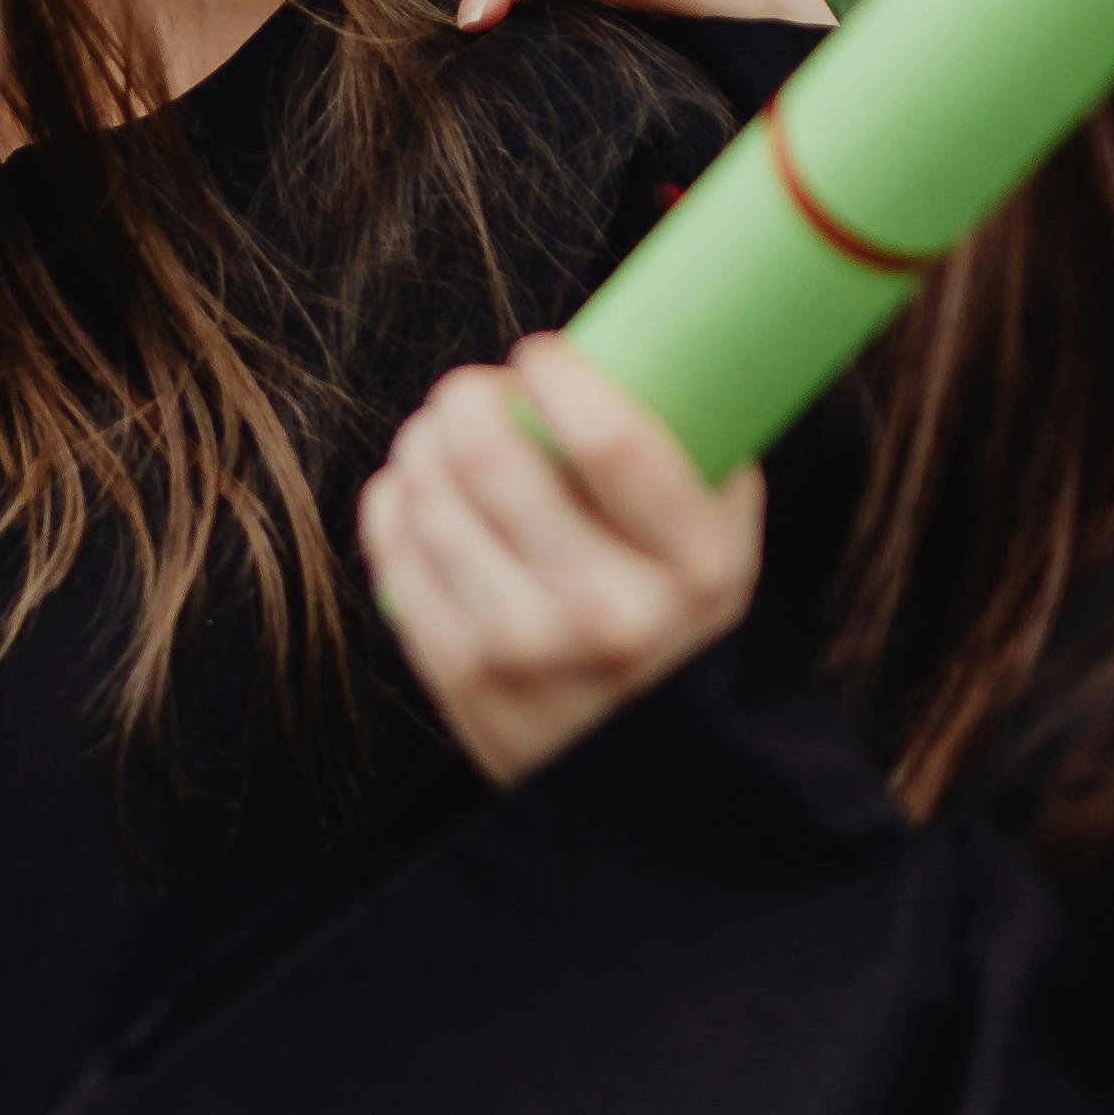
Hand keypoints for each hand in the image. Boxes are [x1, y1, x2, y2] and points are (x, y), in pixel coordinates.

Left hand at [360, 335, 765, 787]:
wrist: (644, 775)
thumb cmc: (674, 622)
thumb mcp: (721, 547)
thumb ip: (698, 453)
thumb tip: (642, 339)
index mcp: (698, 569)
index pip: (613, 440)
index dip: (559, 374)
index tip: (539, 354)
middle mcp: (615, 616)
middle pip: (497, 459)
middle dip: (466, 398)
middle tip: (471, 392)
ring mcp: (531, 653)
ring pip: (434, 498)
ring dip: (422, 443)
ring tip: (438, 437)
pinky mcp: (462, 677)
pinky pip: (398, 553)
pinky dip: (392, 502)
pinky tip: (408, 489)